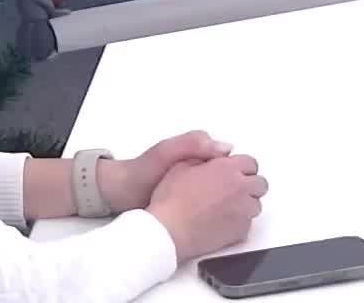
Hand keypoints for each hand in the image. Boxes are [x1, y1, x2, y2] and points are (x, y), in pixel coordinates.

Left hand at [98, 130, 231, 213]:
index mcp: (199, 151)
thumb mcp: (167, 152)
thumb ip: (193, 144)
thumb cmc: (143, 170)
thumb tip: (228, 149)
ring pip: (222, 194)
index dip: (241, 172)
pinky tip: (216, 220)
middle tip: (235, 203)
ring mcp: (195, 187)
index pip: (233, 160)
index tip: (243, 185)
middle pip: (230, 179)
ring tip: (227, 213)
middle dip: (234, 189)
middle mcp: (201, 168)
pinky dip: (215, 211)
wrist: (120, 194)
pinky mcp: (189, 204)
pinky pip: (210, 206)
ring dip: (226, 202)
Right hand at [147, 154, 268, 262]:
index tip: (234, 172)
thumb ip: (205, 154)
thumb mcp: (181, 165)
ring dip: (246, 204)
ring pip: (256, 205)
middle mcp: (240, 188)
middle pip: (260, 184)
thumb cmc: (171, 200)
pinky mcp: (240, 231)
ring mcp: (243, 211)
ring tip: (226, 207)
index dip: (242, 167)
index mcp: (228, 169)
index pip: (251, 163)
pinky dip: (239, 222)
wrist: (169, 231)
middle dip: (249, 185)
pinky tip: (223, 222)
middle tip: (233, 190)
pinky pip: (248, 224)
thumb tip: (220, 153)